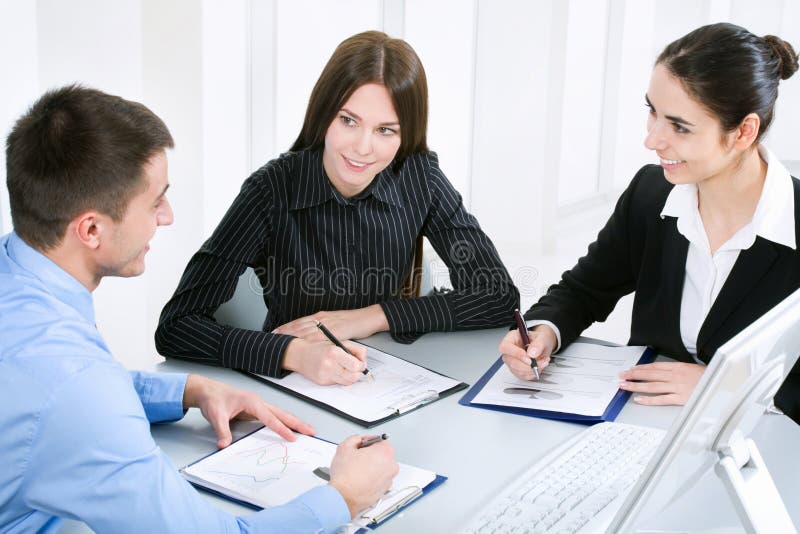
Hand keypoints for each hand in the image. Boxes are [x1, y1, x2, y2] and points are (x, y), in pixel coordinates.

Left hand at [183, 374, 313, 447]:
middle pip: (282, 414)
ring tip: (306, 430)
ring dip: (293, 422)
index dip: (282, 429)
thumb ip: (222, 431)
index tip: (293, 437)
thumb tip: (224, 445)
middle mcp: (258, 402)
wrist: (207, 391)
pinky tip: (289, 428)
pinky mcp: (255, 409)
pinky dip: (284, 422)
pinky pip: (273, 417)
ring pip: (280, 414)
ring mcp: (258, 405)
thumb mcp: (216, 416)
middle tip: (312, 431)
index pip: (270, 418)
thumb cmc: (213, 399)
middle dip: (298, 423)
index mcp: (252, 402)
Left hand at [272, 305, 388, 340]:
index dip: (287, 326)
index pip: (300, 321)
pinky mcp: (336, 330)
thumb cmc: (353, 322)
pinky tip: (302, 343)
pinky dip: (309, 340)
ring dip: (293, 336)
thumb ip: (324, 328)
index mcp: (321, 316)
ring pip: (307, 330)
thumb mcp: (336, 323)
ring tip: (282, 341)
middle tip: (272, 336)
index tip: (275, 331)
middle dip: (285, 331)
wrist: (368, 318)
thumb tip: (314, 335)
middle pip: (300, 325)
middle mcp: (322, 318)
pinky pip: (320, 336)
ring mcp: (328, 324)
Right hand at [282, 338, 368, 385]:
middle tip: (356, 368)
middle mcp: (329, 365)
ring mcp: (325, 375)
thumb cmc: (319, 347)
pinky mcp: (322, 382)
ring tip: (346, 369)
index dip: (361, 366)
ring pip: (346, 382)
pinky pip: (337, 383)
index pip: (356, 366)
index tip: (361, 363)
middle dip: (358, 373)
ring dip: (350, 377)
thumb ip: (355, 349)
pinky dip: (339, 378)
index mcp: (335, 352)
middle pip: (353, 377)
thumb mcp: (338, 342)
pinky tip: (335, 371)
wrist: (299, 354)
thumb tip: (364, 360)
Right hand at [329, 435, 398, 518]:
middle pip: (382, 454)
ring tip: (357, 470)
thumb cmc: (345, 477)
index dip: (368, 442)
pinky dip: (372, 479)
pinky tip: (360, 479)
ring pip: (381, 468)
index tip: (361, 446)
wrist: (343, 497)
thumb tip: (357, 441)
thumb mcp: (344, 447)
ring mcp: (389, 479)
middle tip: (357, 458)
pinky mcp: (384, 490)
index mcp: (385, 452)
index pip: (380, 440)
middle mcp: (391, 465)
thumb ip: (354, 439)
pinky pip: (379, 480)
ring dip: (371, 467)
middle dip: (370, 455)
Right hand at [499, 324, 556, 379]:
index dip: (516, 354)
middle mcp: (509, 351)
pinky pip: (522, 376)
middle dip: (528, 365)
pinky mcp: (516, 370)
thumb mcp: (542, 337)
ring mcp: (511, 361)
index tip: (529, 358)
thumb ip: (538, 344)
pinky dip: (533, 373)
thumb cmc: (539, 339)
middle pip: (511, 362)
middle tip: (541, 362)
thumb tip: (532, 353)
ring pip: (517, 371)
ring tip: (543, 362)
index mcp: (511, 338)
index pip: (505, 347)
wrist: (543, 345)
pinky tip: (539, 366)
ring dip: (532, 370)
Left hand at [619, 362, 705, 404]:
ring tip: (624, 386)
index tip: (631, 369)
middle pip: (649, 375)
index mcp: (678, 367)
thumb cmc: (709, 377)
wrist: (723, 384)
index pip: (654, 367)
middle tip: (622, 376)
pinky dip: (649, 400)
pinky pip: (661, 399)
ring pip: (652, 386)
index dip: (641, 368)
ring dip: (636, 386)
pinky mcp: (681, 398)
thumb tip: (664, 372)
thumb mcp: (693, 368)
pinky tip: (639, 400)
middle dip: (633, 375)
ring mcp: (677, 387)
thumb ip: (678, 370)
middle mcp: (675, 376)